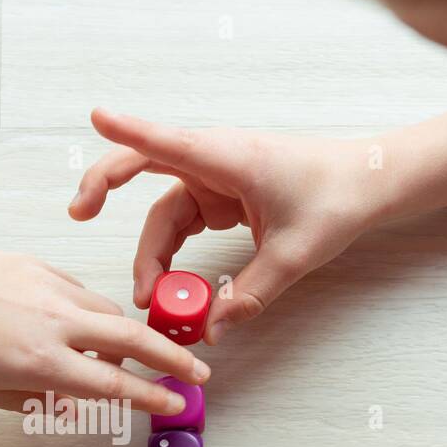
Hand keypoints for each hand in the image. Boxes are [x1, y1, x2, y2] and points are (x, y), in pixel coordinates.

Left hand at [0, 223, 209, 414]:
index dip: (150, 397)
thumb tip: (71, 408)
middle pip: (132, 339)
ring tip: (124, 354)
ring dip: (126, 335)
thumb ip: (34, 401)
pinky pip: (81, 293)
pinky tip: (77, 326)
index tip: (176, 404)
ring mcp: (51, 290)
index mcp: (41, 363)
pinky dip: (90, 312)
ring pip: (109, 311)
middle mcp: (56, 324)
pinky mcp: (41, 267)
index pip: (113, 385)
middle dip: (172, 358)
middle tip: (197, 372)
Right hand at [69, 108, 386, 342]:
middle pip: (146, 173)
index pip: (167, 143)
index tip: (96, 116)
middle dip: (107, 190)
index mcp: (229, 159)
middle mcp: (214, 163)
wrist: (368, 183)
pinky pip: (182, 225)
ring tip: (149, 299)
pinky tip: (169, 287)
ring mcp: (214, 180)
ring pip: (164, 216)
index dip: (128, 131)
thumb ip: (251, 295)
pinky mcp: (220, 198)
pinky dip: (171, 255)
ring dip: (152, 255)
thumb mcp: (295, 255)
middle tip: (78, 214)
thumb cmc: (336, 199)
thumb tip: (213, 330)